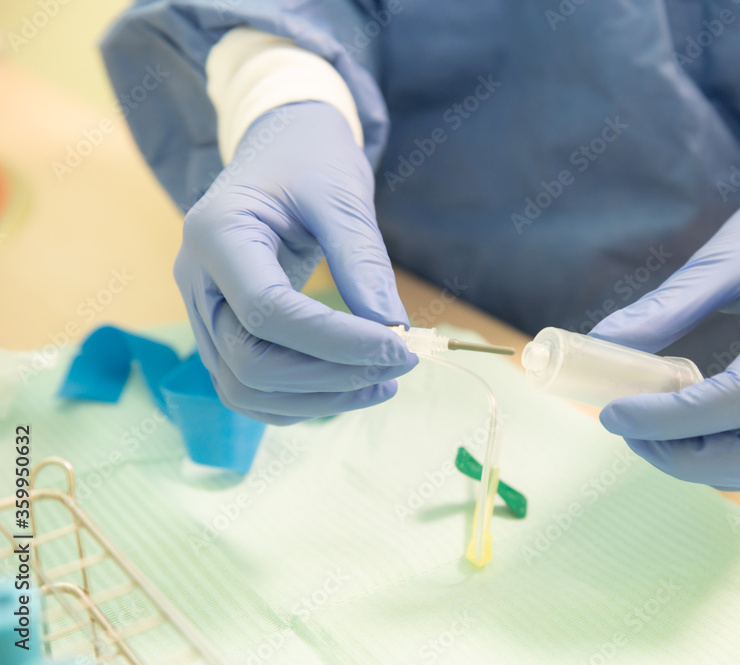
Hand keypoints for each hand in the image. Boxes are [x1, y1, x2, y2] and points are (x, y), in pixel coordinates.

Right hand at [175, 101, 416, 424]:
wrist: (280, 151)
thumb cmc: (309, 161)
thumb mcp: (340, 194)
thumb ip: (361, 260)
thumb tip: (392, 331)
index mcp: (217, 233)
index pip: (267, 312)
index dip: (336, 341)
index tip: (400, 348)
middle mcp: (196, 280)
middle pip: (249, 363)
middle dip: (330, 376)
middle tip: (399, 365)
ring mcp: (203, 311)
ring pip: (244, 388)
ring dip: (318, 399)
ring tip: (384, 382)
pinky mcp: (221, 333)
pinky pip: (250, 388)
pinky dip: (303, 400)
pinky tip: (354, 385)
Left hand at [590, 124, 739, 489]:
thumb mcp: (722, 257)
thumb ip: (665, 308)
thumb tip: (602, 345)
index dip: (671, 417)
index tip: (613, 413)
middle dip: (690, 457)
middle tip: (631, 431)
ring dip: (706, 462)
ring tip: (652, 431)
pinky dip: (727, 451)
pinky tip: (688, 425)